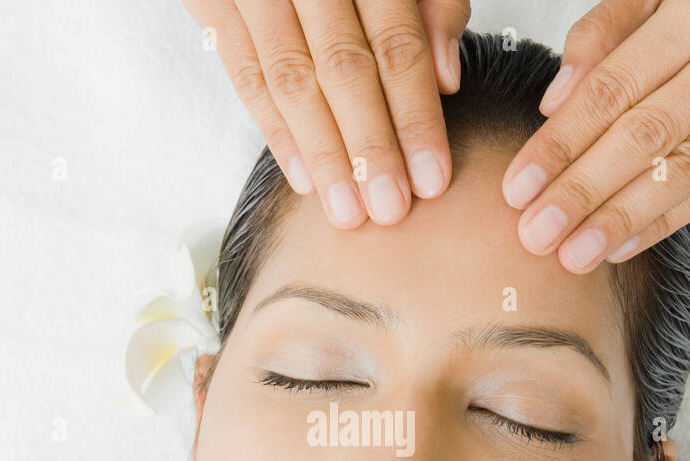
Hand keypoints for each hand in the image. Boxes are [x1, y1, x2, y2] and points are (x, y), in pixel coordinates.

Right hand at [183, 0, 470, 227]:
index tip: (432, 177)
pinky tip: (303, 177)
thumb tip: (446, 78)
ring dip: (322, 153)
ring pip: (291, 79)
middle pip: (344, 68)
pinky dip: (273, 129)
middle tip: (390, 208)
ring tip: (347, 211)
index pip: (395, 44)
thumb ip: (431, 3)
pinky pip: (243, 72)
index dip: (416, 116)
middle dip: (370, 147)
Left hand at [501, 0, 689, 272]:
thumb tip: (555, 100)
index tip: (518, 184)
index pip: (616, 85)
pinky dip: (668, 219)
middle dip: (582, 190)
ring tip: (571, 254)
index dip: (562, 141)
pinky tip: (624, 245)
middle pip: (646, 134)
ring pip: (686, 169)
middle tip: (534, 234)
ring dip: (621, 218)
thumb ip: (612, 31)